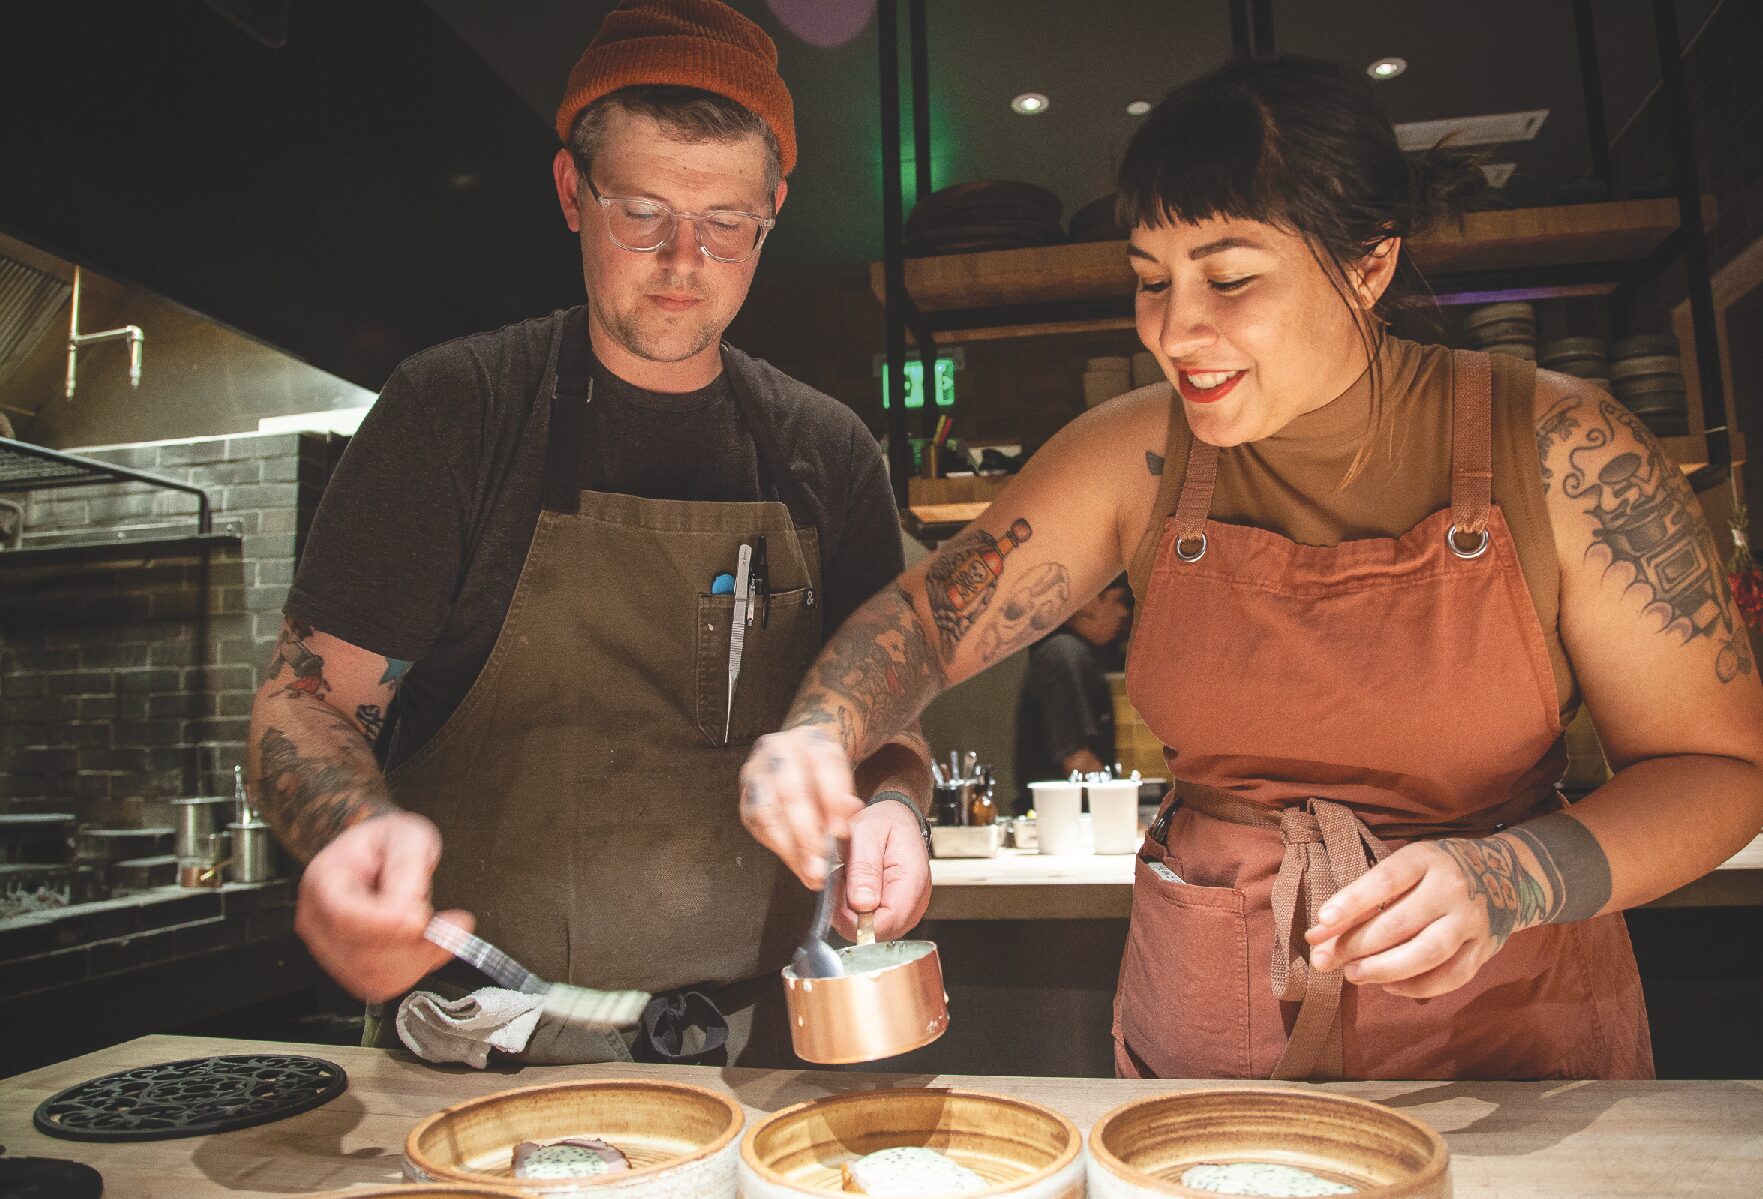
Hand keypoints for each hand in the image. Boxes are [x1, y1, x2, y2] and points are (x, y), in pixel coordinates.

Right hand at [293, 811, 472, 1001]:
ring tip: (445, 930)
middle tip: (453, 924)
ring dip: (419, 960)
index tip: (420, 918)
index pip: (343, 915)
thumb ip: (408, 868)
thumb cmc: (386, 844)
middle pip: (360, 953)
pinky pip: (382, 985)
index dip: (384, 923)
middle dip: (414, 944)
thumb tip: (411, 907)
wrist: (378, 855)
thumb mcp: (406, 836)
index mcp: (324, 881)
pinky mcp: (351, 968)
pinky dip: (416, 970)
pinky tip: (433, 946)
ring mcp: (332, 949)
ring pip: (373, 977)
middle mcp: (319, 921)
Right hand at [739, 724, 863, 888]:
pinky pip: (757, 825)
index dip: (832, 802)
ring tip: (808, 872)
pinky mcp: (745, 794)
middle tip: (821, 865)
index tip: (841, 833)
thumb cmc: (824, 771)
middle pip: (791, 792)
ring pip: (768, 812)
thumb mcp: (843, 776)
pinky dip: (778, 847)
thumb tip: (843, 825)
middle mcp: (778, 750)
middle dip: (807, 834)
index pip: (822, 769)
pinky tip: (796, 862)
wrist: (799, 755)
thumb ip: (844, 799)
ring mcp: (756, 771)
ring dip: (789, 847)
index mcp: (810, 740)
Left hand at [832, 799, 931, 940]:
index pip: (887, 923)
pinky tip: (856, 891)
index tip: (837, 901)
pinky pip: (877, 924)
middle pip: (881, 932)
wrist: (896, 818)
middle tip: (841, 886)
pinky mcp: (901, 910)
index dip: (856, 921)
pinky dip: (860, 912)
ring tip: (850, 884)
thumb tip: (861, 905)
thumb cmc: (884, 822)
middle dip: (852, 917)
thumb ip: (863, 870)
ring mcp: (910, 908)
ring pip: (876, 932)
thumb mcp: (866, 834)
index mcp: (911, 880)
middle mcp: (916, 899)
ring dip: (855, 915)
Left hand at [1305, 837, 1526, 999]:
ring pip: (1427, 953)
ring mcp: (1472, 920)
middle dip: (1356, 945)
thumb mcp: (1406, 867)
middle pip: (1400, 923)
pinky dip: (1417, 986)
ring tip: (1353, 975)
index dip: (1352, 902)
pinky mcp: (1485, 949)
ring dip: (1385, 969)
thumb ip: (1365, 899)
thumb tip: (1318, 936)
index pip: (1384, 881)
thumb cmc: (1436, 872)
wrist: (1507, 876)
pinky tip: (1389, 986)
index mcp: (1425, 859)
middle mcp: (1452, 888)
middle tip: (1324, 960)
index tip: (1321, 921)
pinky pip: (1451, 976)